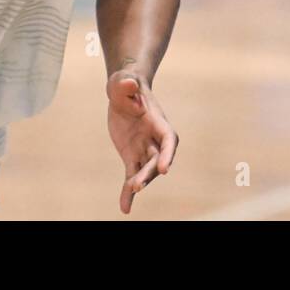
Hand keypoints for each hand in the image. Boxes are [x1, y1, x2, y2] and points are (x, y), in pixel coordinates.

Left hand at [106, 69, 177, 214]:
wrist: (123, 92)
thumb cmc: (125, 85)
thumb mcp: (122, 82)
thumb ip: (126, 84)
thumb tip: (129, 84)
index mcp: (157, 121)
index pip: (167, 140)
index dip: (167, 155)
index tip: (164, 169)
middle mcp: (154, 138)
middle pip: (156, 160)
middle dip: (149, 173)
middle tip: (137, 184)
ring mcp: (144, 149)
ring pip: (146, 171)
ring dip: (139, 183)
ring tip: (129, 194)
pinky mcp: (132, 156)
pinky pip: (131, 176)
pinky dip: (128, 191)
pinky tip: (125, 207)